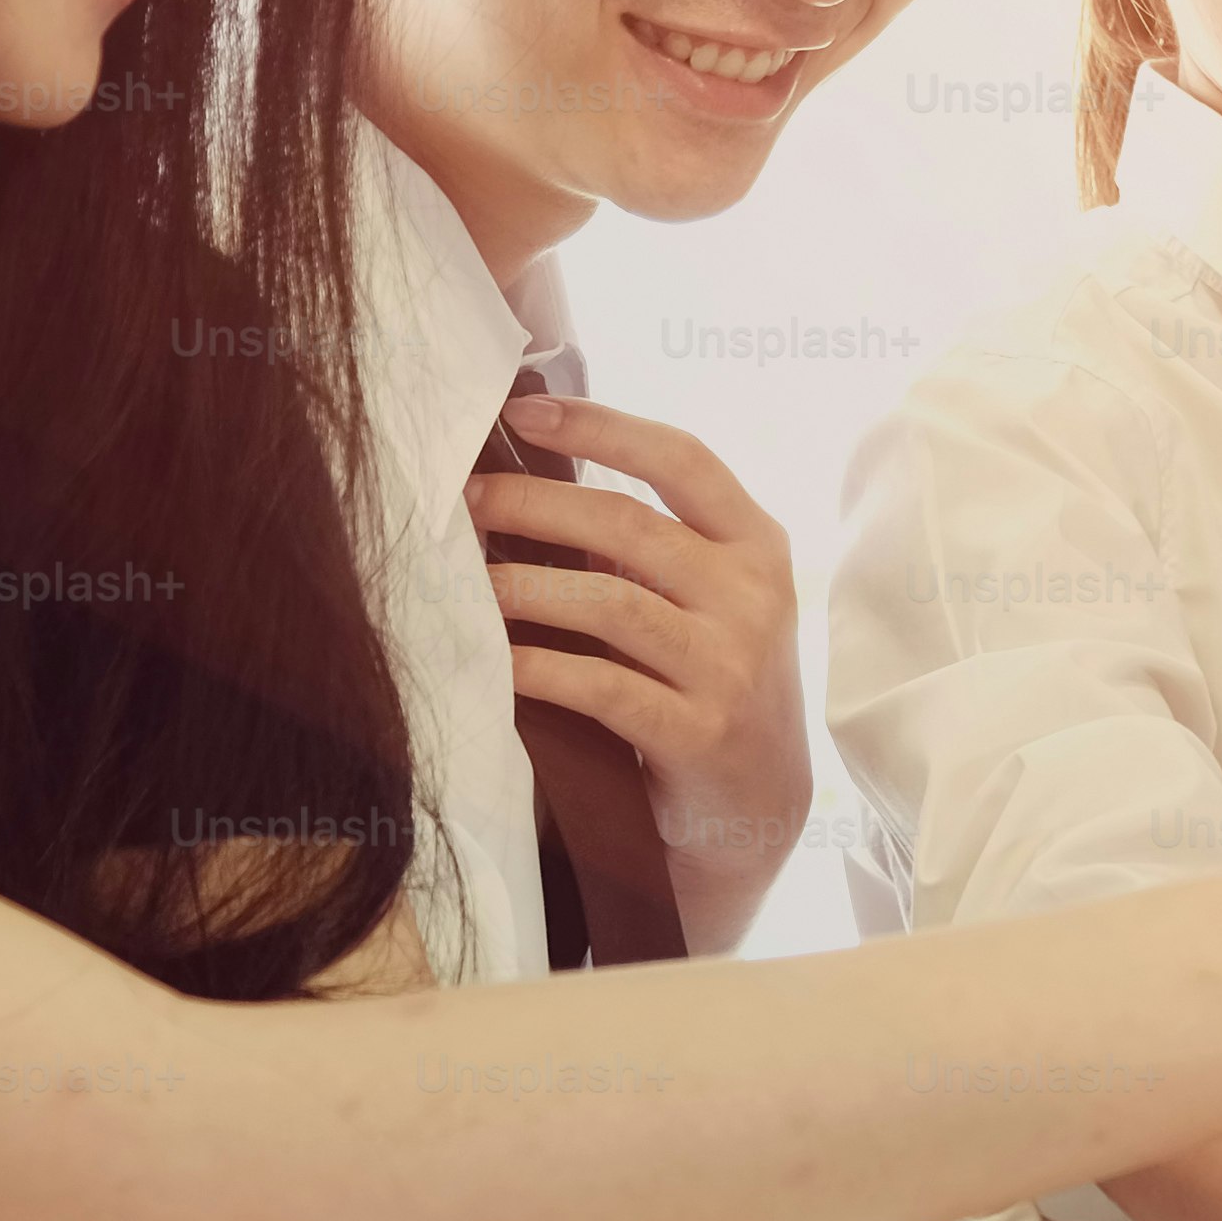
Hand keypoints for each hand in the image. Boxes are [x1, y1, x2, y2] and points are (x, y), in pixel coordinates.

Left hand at [472, 390, 810, 955]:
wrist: (755, 808)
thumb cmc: (707, 683)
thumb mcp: (705, 602)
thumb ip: (648, 547)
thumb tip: (528, 477)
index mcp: (757, 546)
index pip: (682, 459)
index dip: (600, 427)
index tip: (522, 411)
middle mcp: (754, 597)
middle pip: (627, 524)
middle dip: (531, 505)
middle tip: (464, 503)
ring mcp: (732, 666)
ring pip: (608, 602)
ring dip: (522, 588)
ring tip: (467, 585)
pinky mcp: (701, 733)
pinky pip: (600, 685)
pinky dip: (537, 667)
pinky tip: (495, 661)